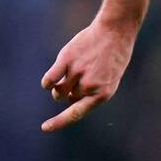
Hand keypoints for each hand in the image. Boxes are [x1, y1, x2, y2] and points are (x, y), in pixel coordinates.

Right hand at [40, 16, 136, 131]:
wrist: (115, 32)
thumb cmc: (113, 57)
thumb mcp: (109, 80)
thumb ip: (90, 92)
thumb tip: (66, 99)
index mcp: (103, 94)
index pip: (76, 113)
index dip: (59, 122)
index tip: (45, 127)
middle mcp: (89, 85)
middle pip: (68, 98)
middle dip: (70, 92)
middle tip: (81, 77)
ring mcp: (78, 72)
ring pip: (58, 90)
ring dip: (60, 86)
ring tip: (72, 73)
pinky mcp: (67, 59)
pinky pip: (49, 79)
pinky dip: (47, 82)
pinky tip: (50, 80)